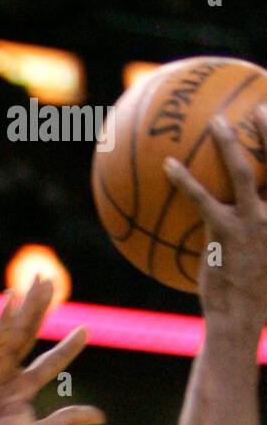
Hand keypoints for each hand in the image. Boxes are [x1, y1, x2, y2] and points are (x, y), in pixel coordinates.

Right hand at [0, 277, 105, 424]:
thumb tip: (101, 417)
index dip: (67, 348)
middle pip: (29, 335)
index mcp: (22, 391)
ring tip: (41, 281)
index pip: (49, 363)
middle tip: (52, 282)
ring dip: (28, 305)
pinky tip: (12, 297)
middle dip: (41, 309)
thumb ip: (67, 420)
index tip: (85, 330)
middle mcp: (8, 375)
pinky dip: (3, 318)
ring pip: (16, 330)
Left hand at [165, 107, 266, 325]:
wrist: (241, 319)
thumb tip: (247, 219)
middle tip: (260, 105)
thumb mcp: (265, 261)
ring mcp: (252, 223)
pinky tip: (167, 166)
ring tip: (215, 121)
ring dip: (229, 143)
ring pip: (242, 172)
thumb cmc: (253, 297)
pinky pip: (201, 199)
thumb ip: (261, 236)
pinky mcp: (224, 234)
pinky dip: (185, 180)